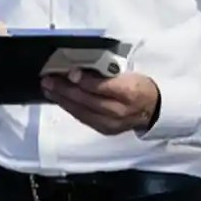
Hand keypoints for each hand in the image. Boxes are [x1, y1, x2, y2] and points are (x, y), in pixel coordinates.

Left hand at [41, 69, 159, 135]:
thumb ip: (104, 73)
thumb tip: (80, 70)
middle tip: (48, 80)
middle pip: (87, 100)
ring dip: (62, 99)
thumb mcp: (128, 73)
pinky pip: (83, 118)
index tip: (69, 72)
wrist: (152, 110)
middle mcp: (119, 110)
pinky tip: (60, 100)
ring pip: (81, 111)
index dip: (83, 80)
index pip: (102, 87)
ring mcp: (111, 123)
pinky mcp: (104, 130)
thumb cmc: (139, 87)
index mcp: (128, 92)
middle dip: (64, 90)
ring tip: (48, 89)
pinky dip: (70, 108)